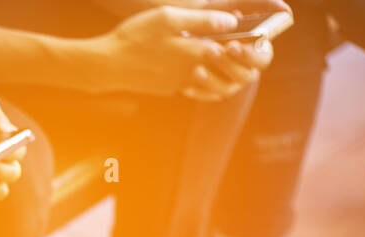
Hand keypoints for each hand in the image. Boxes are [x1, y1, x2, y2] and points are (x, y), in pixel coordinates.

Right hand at [93, 3, 285, 99]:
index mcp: (195, 50)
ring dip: (229, 78)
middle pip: (232, 74)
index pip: (234, 51)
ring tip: (233, 65)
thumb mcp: (167, 18)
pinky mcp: (169, 89)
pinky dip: (208, 84)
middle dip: (245, 64)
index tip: (258, 38)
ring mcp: (180, 83)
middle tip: (249, 52)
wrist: (106, 66)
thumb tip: (231, 21)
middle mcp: (192, 71)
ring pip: (217, 88)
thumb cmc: (134, 37)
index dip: (250, 45)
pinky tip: (206, 74)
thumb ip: (201, 20)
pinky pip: (197, 90)